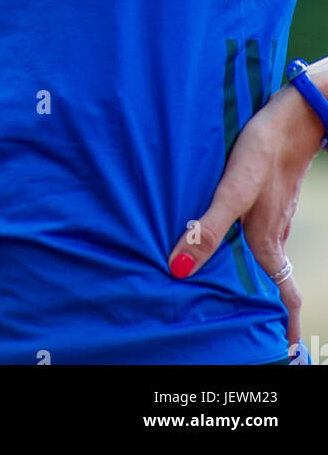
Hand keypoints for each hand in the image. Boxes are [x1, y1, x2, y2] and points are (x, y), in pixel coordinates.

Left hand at [167, 84, 323, 347]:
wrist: (290, 118)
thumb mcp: (231, 193)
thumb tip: (178, 268)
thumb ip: (206, 230)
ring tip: (239, 290)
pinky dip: (253, 247)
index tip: (285, 351)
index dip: (285, 325)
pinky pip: (263, 232)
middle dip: (268, 305)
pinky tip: (233, 237)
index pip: (284, 295)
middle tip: (257, 326)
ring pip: (269, 255)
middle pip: (275, 279)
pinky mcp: (269, 195)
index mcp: (268, 242)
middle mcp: (275, 234)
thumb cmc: (262, 154)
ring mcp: (275, 214)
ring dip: (260, 276)